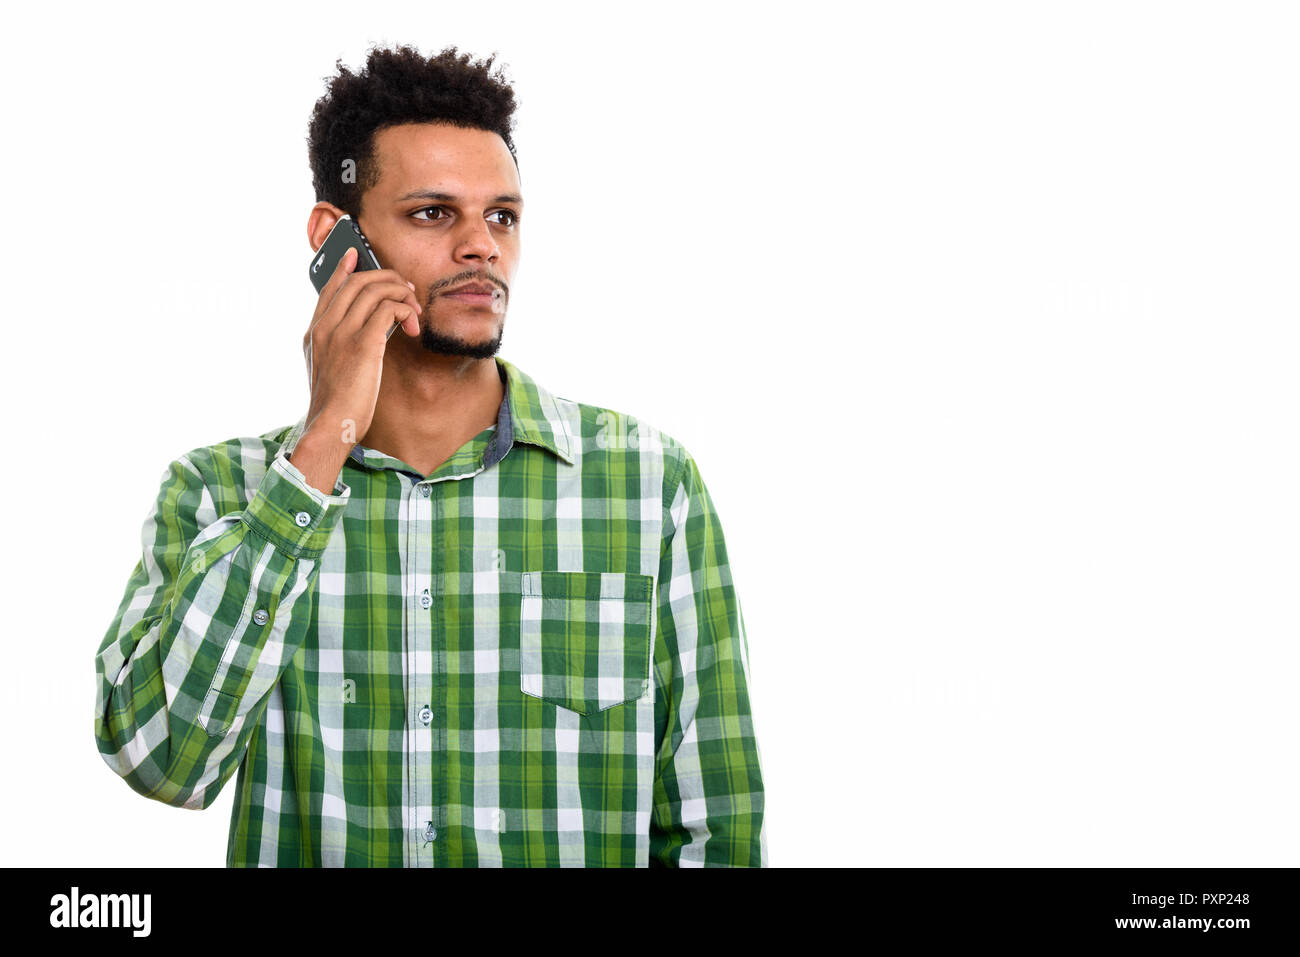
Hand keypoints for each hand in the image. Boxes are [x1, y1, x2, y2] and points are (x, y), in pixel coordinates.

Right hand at [301, 245, 422, 447]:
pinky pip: (388, 308)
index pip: (328, 289)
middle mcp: (325, 327)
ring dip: (400, 293)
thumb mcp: (330, 372)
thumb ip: (341, 349)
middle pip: (356, 281)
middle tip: (407, 290)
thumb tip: (369, 335)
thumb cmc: (336, 407)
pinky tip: (411, 325)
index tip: (355, 255)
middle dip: (387, 278)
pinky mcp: (363, 343)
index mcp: (314, 333)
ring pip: (374, 289)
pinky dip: (404, 310)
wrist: (331, 426)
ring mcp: (342, 333)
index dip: (343, 269)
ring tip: (414, 310)